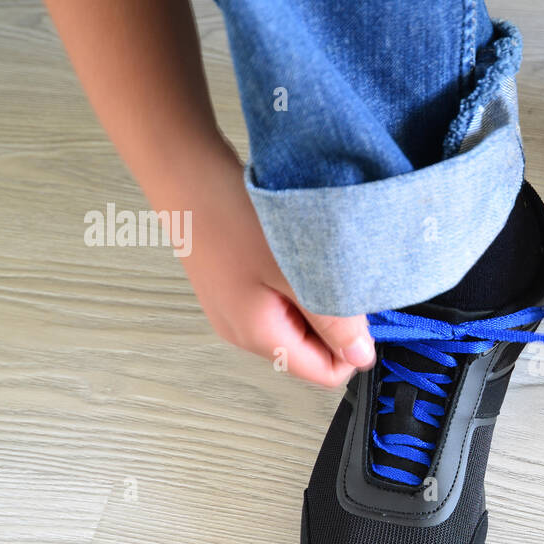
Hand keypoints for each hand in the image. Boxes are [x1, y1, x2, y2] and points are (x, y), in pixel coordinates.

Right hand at [166, 149, 373, 387]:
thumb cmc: (230, 215)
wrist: (182, 169)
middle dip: (334, 321)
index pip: (324, 374)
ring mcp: (235, 310)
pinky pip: (280, 300)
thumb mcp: (296, 273)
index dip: (352, 347)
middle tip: (334, 275)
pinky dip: (297, 283)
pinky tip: (293, 252)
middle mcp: (243, 332)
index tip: (361, 309)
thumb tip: (360, 357)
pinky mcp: (234, 287)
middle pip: (311, 350)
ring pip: (298, 323)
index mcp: (259, 337)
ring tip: (310, 260)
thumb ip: (332, 320)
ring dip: (315, 298)